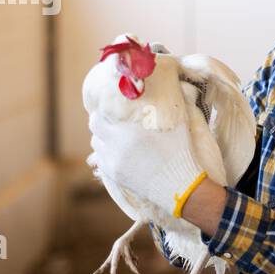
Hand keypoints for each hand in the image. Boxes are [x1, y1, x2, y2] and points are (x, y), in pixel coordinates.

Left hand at [88, 111, 203, 212]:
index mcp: (126, 132)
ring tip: (115, 141)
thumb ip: (163, 108)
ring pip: (97, 149)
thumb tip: (166, 90)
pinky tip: (117, 154)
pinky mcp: (116, 176)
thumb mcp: (173, 125)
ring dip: (103, 143)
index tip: (106, 113)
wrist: (179, 183)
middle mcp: (115, 148)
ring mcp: (114, 164)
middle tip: (111, 126)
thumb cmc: (178, 151)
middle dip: (101, 129)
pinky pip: (101, 163)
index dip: (99, 115)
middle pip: (94, 135)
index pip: (96, 121)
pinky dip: (106, 156)